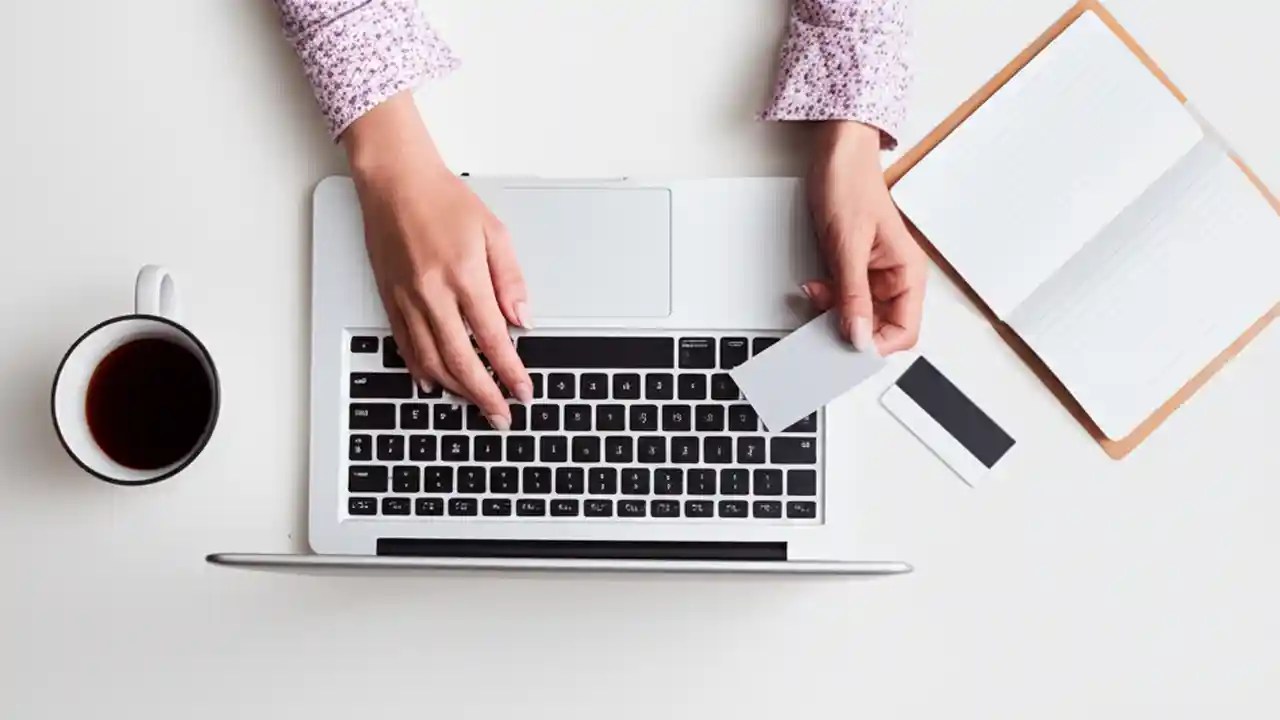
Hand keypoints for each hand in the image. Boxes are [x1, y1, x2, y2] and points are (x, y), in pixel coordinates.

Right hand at [344, 93, 532, 428]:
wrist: (395, 181)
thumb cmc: (444, 199)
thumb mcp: (495, 232)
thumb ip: (511, 280)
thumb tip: (522, 321)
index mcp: (463, 275)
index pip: (492, 337)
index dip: (510, 371)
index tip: (523, 391)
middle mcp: (432, 292)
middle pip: (460, 359)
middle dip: (484, 395)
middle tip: (501, 416)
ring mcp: (406, 299)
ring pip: (430, 360)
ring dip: (455, 389)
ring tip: (474, 404)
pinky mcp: (389, 299)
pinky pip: (405, 346)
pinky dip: (421, 370)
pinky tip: (434, 383)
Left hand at [804, 121, 926, 354]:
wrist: (834, 156)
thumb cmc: (851, 184)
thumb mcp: (848, 245)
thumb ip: (853, 295)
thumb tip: (858, 335)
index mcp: (907, 273)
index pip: (905, 330)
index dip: (878, 344)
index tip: (849, 346)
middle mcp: (893, 278)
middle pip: (878, 328)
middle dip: (850, 327)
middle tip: (824, 321)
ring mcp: (872, 276)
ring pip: (856, 316)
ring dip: (833, 311)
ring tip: (817, 292)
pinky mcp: (851, 270)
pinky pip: (840, 299)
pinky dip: (825, 299)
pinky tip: (815, 286)